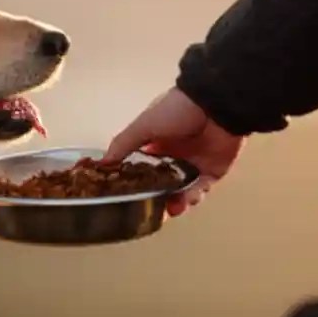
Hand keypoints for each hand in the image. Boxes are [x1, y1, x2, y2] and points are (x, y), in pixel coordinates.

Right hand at [104, 87, 244, 216]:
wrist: (216, 105)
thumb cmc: (177, 110)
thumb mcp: (144, 125)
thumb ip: (123, 144)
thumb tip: (101, 163)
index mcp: (156, 144)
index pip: (141, 168)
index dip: (134, 184)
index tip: (126, 198)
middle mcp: (174, 155)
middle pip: (161, 184)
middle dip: (155, 199)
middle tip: (148, 211)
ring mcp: (194, 164)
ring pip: (181, 191)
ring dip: (174, 203)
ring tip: (169, 209)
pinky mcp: (212, 172)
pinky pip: (200, 189)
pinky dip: (191, 197)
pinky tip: (183, 202)